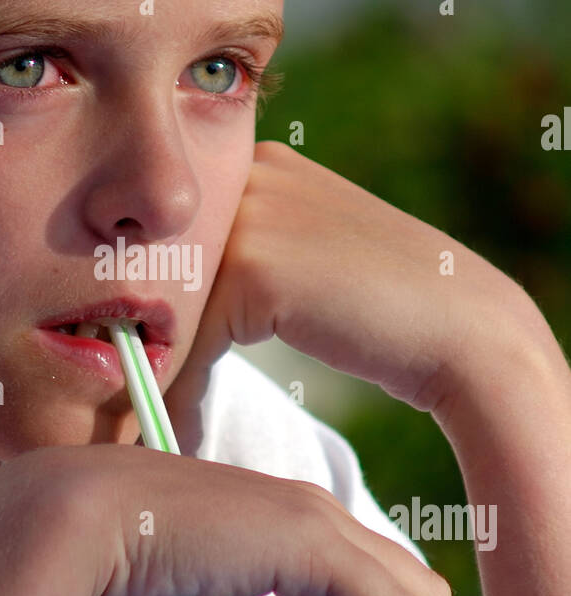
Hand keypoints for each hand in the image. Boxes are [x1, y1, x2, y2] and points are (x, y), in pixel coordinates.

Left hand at [165, 141, 523, 451]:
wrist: (463, 332)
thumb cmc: (387, 310)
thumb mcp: (306, 256)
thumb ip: (248, 253)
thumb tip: (165, 306)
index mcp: (257, 162)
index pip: (171, 237)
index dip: (153, 306)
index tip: (141, 361)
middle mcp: (245, 174)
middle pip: (157, 270)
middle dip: (144, 339)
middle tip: (132, 400)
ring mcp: (248, 217)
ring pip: (165, 311)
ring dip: (156, 373)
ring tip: (152, 425)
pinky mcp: (252, 269)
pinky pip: (186, 345)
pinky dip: (181, 396)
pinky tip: (183, 433)